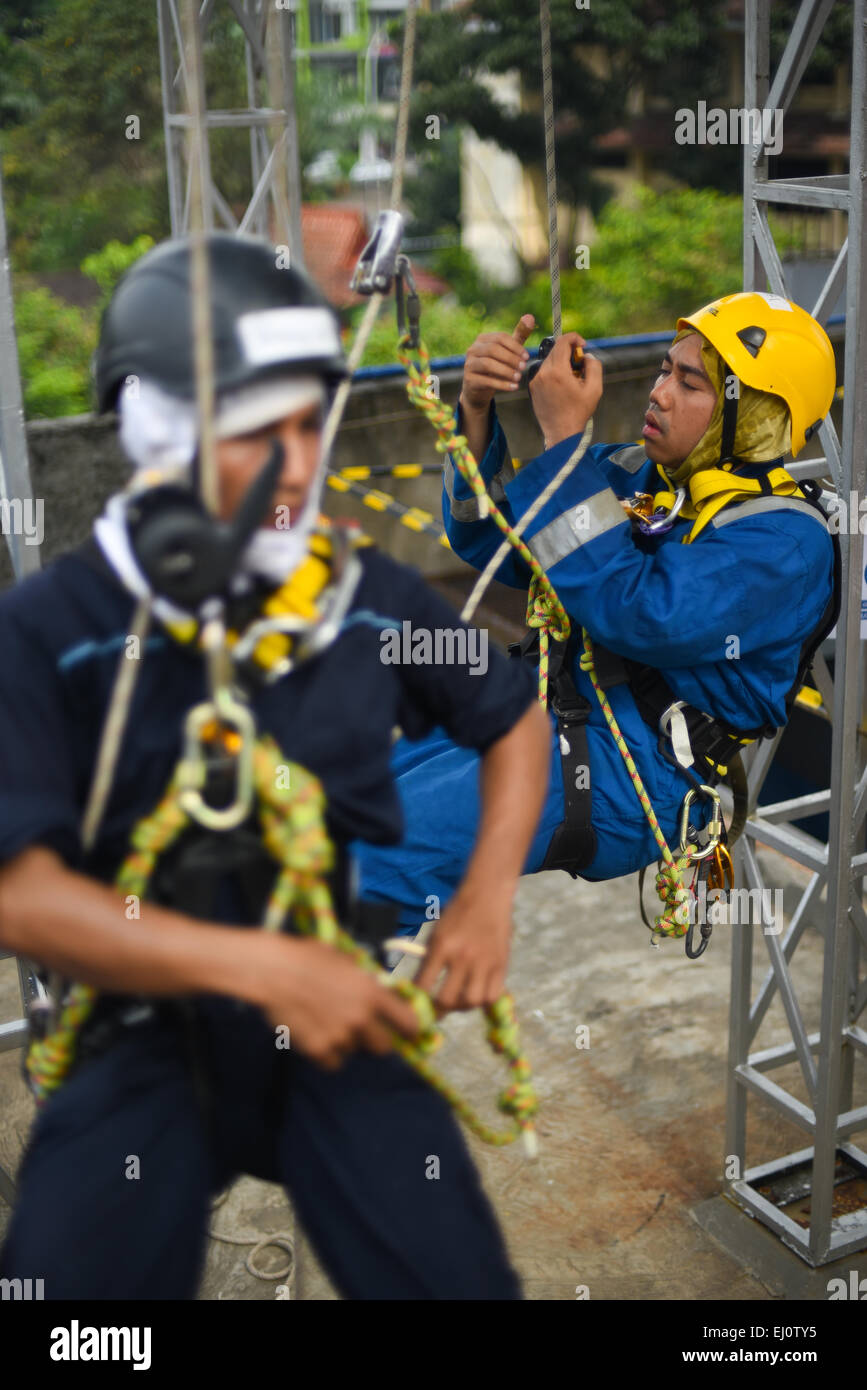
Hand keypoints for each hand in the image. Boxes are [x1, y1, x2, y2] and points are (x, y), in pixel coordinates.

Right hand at [251, 934, 419, 1069]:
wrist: (274, 970)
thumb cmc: (308, 956)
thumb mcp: (346, 960)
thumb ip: (366, 980)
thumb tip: (379, 991)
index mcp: (372, 992)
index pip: (408, 1021)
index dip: (410, 1029)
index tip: (408, 1033)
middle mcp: (361, 1017)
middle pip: (384, 1047)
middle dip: (376, 1041)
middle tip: (363, 1032)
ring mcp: (340, 1036)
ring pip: (354, 1052)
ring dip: (347, 1044)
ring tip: (329, 1026)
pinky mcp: (318, 1049)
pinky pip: (333, 1062)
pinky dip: (328, 1055)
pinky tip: (317, 1037)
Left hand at [413, 891, 511, 1013]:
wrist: (487, 896)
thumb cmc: (457, 913)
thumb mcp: (436, 932)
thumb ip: (430, 959)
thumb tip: (422, 988)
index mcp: (441, 947)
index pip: (424, 984)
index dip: (417, 1000)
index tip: (417, 1005)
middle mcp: (462, 957)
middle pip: (447, 999)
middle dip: (439, 1009)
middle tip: (438, 1009)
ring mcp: (484, 963)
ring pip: (472, 1001)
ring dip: (463, 1006)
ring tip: (459, 1000)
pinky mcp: (501, 965)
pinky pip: (493, 996)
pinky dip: (484, 1001)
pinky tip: (478, 996)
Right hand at [459, 314, 535, 416]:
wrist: (478, 390)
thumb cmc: (495, 367)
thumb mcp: (507, 351)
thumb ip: (518, 336)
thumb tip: (530, 317)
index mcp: (483, 339)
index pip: (500, 337)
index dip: (515, 346)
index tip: (527, 357)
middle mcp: (473, 349)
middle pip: (493, 349)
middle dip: (510, 358)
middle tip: (523, 367)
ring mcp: (469, 364)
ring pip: (487, 364)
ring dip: (506, 371)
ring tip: (519, 378)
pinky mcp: (469, 380)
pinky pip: (486, 381)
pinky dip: (502, 384)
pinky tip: (514, 387)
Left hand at [528, 332, 602, 448]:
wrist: (561, 433)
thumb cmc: (578, 413)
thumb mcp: (595, 389)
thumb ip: (594, 366)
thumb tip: (587, 356)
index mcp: (557, 372)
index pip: (562, 342)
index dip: (574, 338)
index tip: (582, 344)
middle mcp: (543, 374)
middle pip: (555, 350)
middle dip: (569, 351)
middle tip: (580, 363)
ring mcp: (536, 381)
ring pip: (549, 360)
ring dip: (561, 362)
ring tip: (572, 377)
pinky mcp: (533, 388)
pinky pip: (544, 372)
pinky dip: (554, 372)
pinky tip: (563, 385)